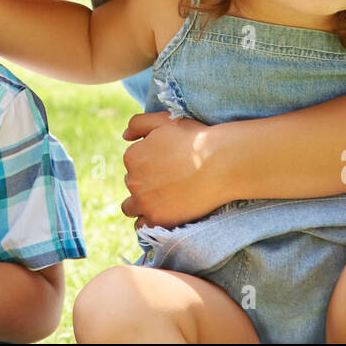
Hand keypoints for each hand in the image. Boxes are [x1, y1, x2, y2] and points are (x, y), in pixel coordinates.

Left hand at [121, 112, 224, 228]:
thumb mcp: (165, 120)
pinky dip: (147, 222)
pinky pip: (142, 226)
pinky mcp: (158, 219)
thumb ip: (138, 123)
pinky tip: (161, 214)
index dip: (149, 161)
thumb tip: (125, 136)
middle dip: (146, 182)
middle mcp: (133, 180)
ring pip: (131, 207)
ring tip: (162, 200)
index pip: (133, 162)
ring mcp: (144, 202)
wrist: (220, 163)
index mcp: (132, 156)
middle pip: (133, 183)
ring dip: (141, 204)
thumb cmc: (195, 139)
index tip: (168, 163)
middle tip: (170, 180)